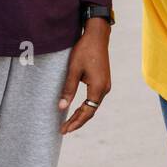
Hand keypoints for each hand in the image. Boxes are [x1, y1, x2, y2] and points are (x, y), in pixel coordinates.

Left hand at [58, 19, 111, 133]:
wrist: (97, 36)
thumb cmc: (85, 50)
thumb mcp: (73, 69)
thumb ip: (68, 89)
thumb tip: (61, 107)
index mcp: (98, 88)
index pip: (87, 112)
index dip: (75, 122)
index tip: (64, 129)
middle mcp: (104, 89)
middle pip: (91, 111)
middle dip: (78, 121)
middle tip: (64, 129)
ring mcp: (105, 85)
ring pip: (93, 105)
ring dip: (82, 114)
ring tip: (69, 122)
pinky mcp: (103, 81)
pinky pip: (94, 98)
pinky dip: (85, 106)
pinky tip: (77, 108)